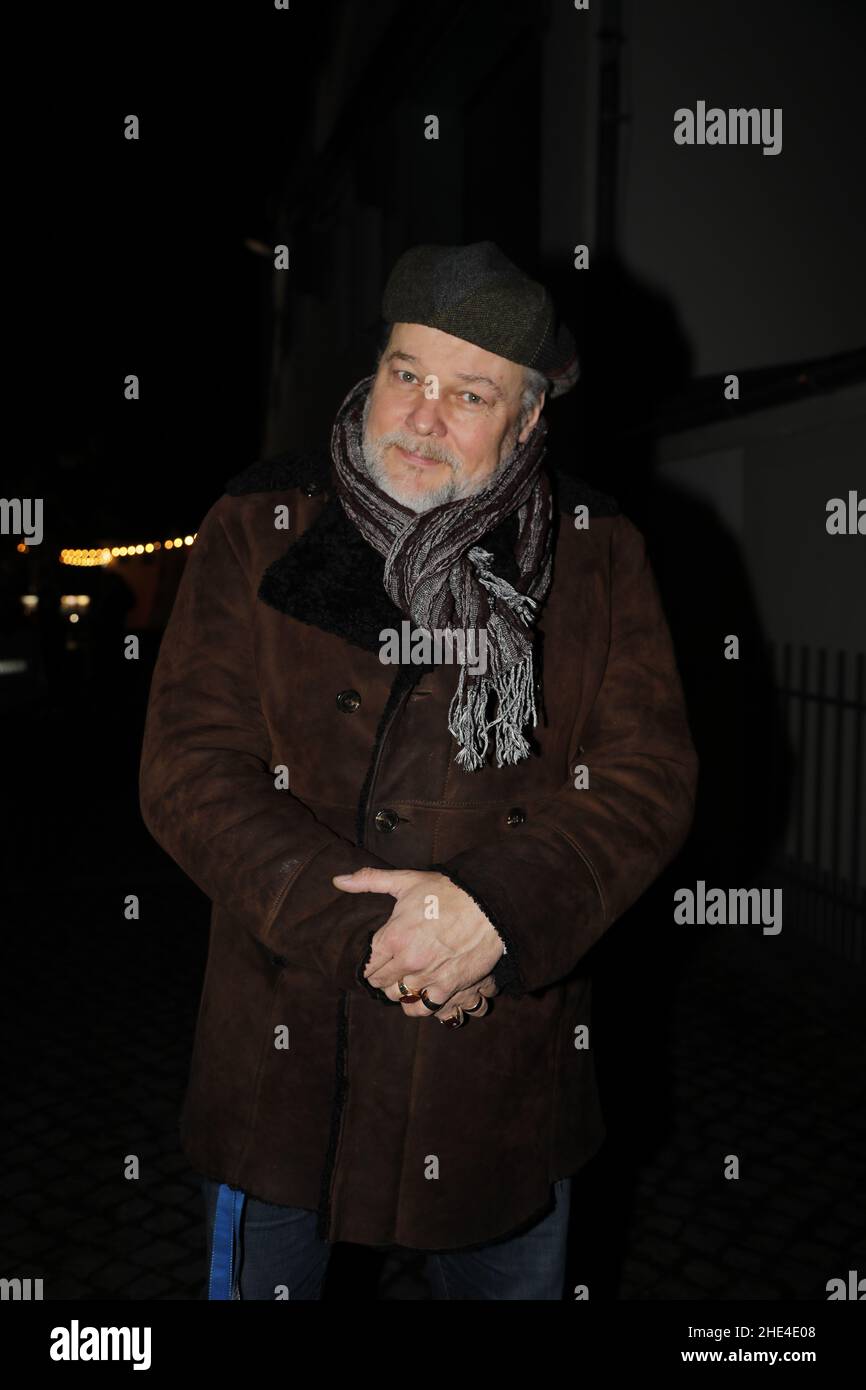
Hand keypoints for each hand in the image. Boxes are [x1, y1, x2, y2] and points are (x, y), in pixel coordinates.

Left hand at [331, 867, 504, 1017]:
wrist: (489, 905)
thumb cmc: (447, 891)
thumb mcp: (406, 880)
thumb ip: (369, 881)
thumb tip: (338, 881)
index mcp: (393, 937)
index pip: (366, 964)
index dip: (370, 961)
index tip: (378, 956)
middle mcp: (407, 962)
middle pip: (379, 983)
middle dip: (383, 975)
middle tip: (393, 965)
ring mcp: (427, 978)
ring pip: (398, 997)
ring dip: (400, 990)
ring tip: (407, 978)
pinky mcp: (447, 988)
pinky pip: (422, 1008)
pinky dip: (418, 1003)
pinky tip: (421, 991)